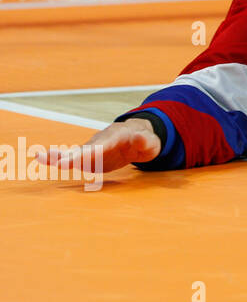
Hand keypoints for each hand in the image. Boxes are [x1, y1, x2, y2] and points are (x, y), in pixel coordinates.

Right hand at [34, 117, 161, 175]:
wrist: (136, 137)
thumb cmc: (145, 140)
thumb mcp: (151, 142)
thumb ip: (146, 141)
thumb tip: (142, 138)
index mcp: (116, 137)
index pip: (103, 145)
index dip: (92, 151)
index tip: (80, 157)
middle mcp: (101, 141)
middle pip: (85, 149)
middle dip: (73, 156)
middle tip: (60, 164)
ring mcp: (93, 148)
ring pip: (75, 152)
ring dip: (59, 156)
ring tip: (40, 157)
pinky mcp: (88, 157)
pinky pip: (72, 158)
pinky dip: (57, 158)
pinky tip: (41, 159)